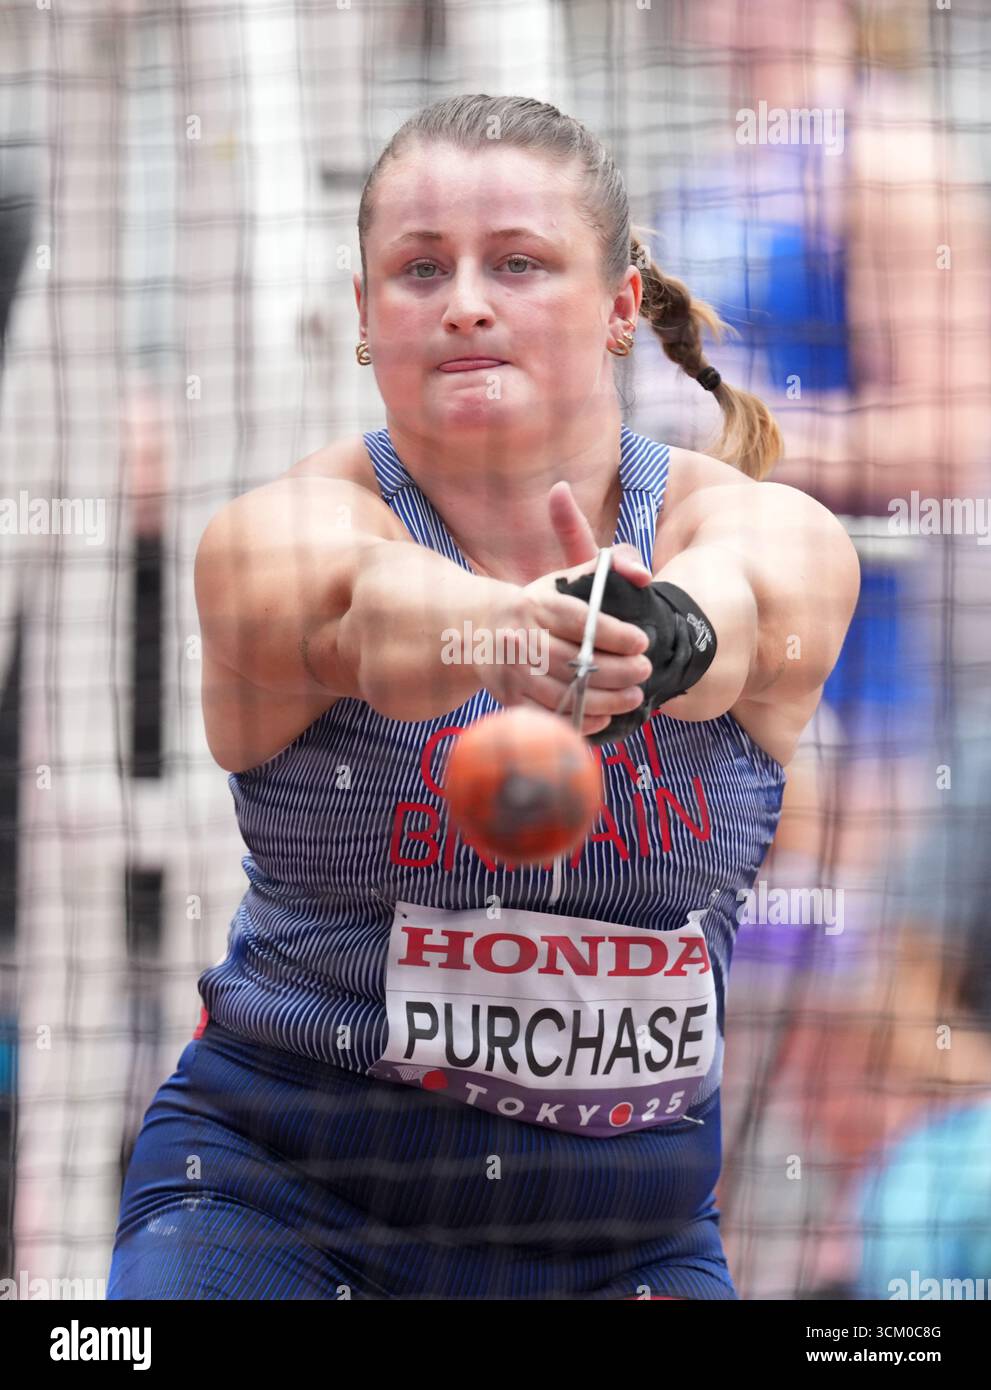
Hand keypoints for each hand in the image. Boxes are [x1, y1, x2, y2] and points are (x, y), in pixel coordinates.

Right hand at [478, 482, 655, 737]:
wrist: (480, 630)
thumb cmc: (537, 606)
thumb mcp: (562, 581)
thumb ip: (605, 569)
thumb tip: (643, 575)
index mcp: (537, 606)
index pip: (581, 621)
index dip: (615, 635)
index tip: (642, 642)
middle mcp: (521, 639)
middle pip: (576, 662)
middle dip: (619, 671)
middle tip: (644, 671)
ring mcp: (513, 672)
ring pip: (566, 694)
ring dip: (607, 700)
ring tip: (634, 696)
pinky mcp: (510, 698)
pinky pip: (551, 716)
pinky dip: (582, 720)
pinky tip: (606, 715)